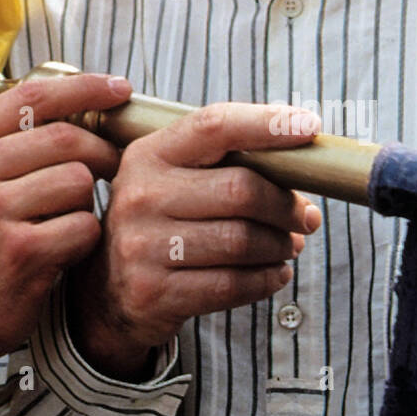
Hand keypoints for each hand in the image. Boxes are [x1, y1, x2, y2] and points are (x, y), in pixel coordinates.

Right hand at [0, 70, 132, 378]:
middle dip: (101, 150)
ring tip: (68, 217)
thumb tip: (83, 101)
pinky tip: (64, 248)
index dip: (85, 87)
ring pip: (80, 180)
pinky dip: (85, 237)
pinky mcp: (20, 252)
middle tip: (110, 166)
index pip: (33, 97)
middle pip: (66, 137)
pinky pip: (84, 225)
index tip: (119, 88)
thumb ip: (12, 136)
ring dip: (88, 201)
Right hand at [68, 101, 323, 378]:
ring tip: (288, 245)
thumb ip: (223, 162)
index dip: (266, 124)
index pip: (214, 126)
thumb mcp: (171, 177)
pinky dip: (267, 279)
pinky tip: (275, 272)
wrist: (108, 289)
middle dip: (287, 205)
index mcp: (148, 154)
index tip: (308, 128)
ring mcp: (143, 245)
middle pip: (241, 189)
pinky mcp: (155, 291)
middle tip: (307, 216)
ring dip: (281, 245)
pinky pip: (233, 284)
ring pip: (242, 240)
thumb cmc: (160, 222)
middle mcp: (140, 194)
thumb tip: (303, 167)